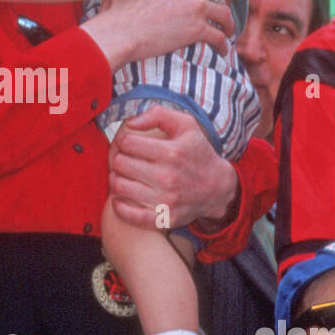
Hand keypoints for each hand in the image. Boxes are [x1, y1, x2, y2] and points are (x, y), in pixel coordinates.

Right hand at [84, 0, 235, 69]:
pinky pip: (219, 37)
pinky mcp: (196, 29)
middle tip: (225, 1)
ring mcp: (195, 6)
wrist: (120, 34)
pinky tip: (221, 50)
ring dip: (228, 23)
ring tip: (227, 30)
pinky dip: (222, 45)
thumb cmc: (119, 8)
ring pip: (225, 13)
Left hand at [108, 105, 238, 232]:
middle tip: (125, 159)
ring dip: (116, 179)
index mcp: (171, 152)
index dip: (123, 141)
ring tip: (124, 175)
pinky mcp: (163, 219)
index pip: (127, 143)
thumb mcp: (186, 125)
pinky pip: (129, 215)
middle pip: (120, 164)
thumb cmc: (197, 152)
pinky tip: (122, 198)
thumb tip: (130, 122)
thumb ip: (158, 114)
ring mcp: (165, 200)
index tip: (129, 144)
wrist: (217, 188)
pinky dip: (119, 206)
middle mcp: (168, 177)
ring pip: (119, 186)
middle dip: (119, 159)